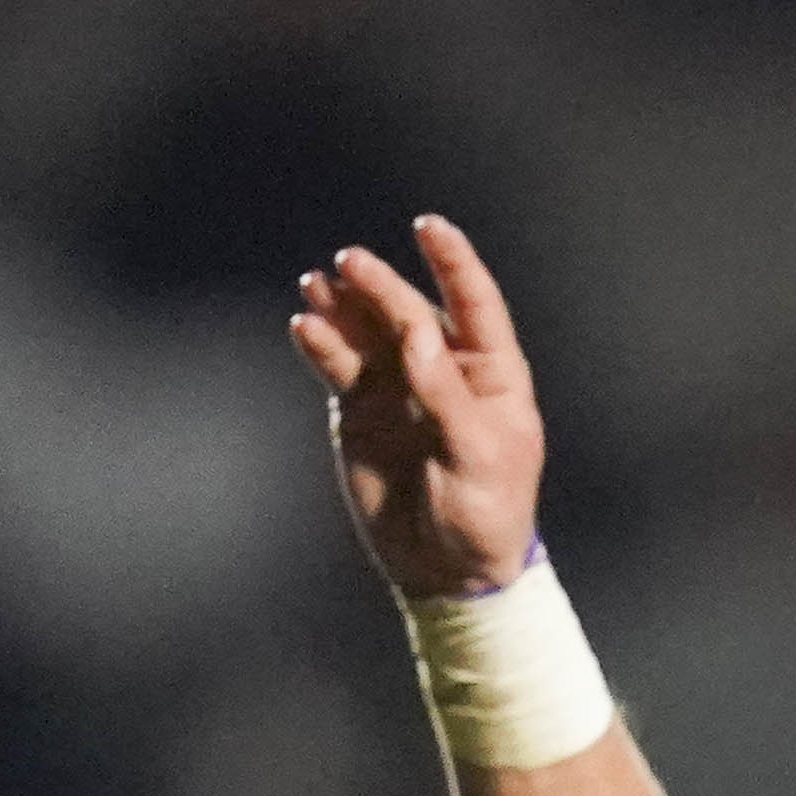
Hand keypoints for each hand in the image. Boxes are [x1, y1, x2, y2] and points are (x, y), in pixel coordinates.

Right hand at [292, 215, 541, 602]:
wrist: (448, 569)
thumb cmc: (485, 514)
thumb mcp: (477, 456)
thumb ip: (445, 394)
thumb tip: (416, 335)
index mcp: (491, 374)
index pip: (473, 303)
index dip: (452, 261)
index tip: (428, 226)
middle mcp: (442, 369)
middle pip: (409, 311)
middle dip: (381, 286)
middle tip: (348, 264)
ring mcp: (398, 387)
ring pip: (367, 332)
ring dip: (343, 306)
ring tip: (316, 285)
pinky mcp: (360, 410)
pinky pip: (338, 366)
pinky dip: (321, 345)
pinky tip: (304, 327)